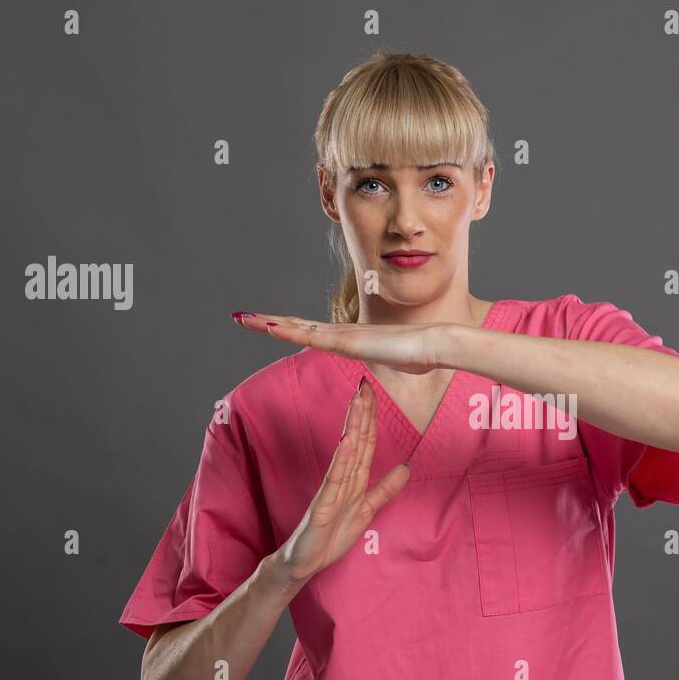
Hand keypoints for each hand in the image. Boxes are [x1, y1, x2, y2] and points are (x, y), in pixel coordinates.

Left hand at [232, 311, 447, 375]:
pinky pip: (312, 337)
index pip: (312, 332)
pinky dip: (289, 331)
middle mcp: (342, 332)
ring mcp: (343, 336)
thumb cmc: (423, 354)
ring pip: (297, 328)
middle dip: (268, 322)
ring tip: (243, 319)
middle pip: (297, 325)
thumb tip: (403, 362)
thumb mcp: (398, 361)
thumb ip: (392, 360)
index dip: (288, 326)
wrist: (436, 344)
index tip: (267, 324)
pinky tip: (270, 328)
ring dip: (268, 323)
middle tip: (242, 317)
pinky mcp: (348, 342)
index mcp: (351, 338)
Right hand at [277, 378, 409, 581]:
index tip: (373, 392)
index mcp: (353, 479)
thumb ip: (385, 490)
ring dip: (352, 427)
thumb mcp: (366, 511)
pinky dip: (341, 460)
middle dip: (361, 412)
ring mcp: (330, 491)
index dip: (371, 418)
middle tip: (365, 382)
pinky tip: (346, 441)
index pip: (365, 443)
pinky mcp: (322, 507)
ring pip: (345, 454)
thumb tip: (407, 468)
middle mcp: (341, 479)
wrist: (304, 563)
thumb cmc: (330, 536)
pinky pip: (333, 480)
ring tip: (358, 401)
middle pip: (355, 440)